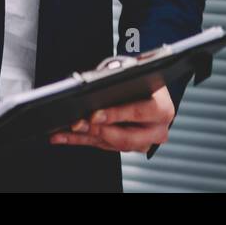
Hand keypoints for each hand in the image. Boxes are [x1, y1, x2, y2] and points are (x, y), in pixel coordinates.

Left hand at [49, 85, 174, 152]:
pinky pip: (100, 146)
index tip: (94, 115)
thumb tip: (98, 83)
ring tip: (65, 130)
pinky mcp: (126, 148)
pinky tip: (62, 136)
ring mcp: (142, 143)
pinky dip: (79, 140)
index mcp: (163, 110)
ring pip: (110, 144)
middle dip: (98, 130)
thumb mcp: (137, 76)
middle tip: (78, 124)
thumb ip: (122, 81)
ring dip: (84, 136)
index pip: (139, 113)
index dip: (115, 115)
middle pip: (125, 137)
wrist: (152, 90)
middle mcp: (157, 131)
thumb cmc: (143, 80)